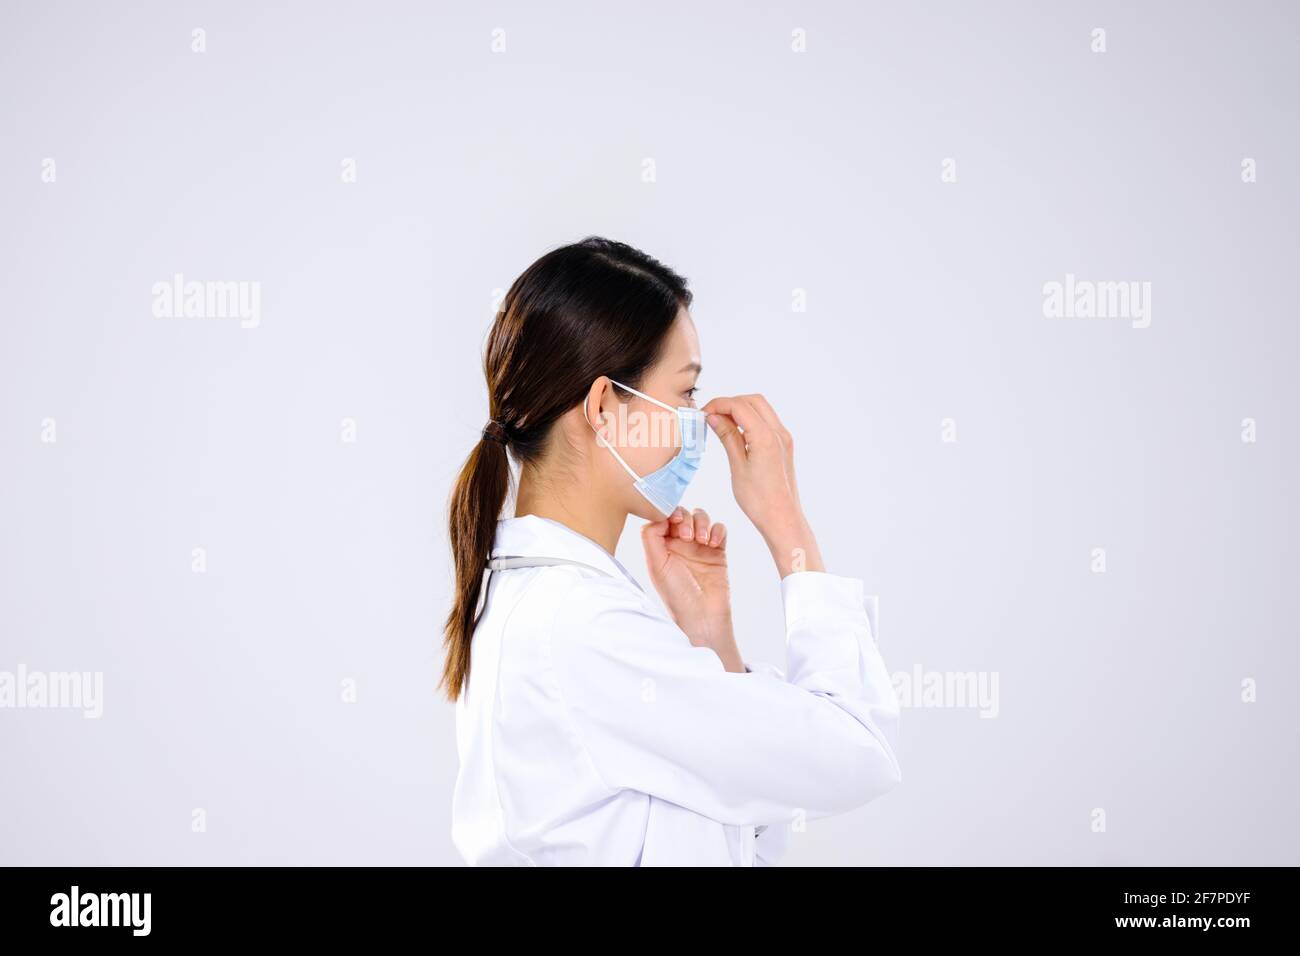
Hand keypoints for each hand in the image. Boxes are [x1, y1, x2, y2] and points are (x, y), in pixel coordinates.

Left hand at [641, 506, 743, 671]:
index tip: (673, 521)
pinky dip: (717, 531)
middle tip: (687, 536)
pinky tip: (713, 544)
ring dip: (702, 523)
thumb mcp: (656, 565)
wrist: (703, 616)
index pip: (663, 517)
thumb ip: (651, 537)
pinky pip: (720, 529)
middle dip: (686, 519)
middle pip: (683, 513)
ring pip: (702, 517)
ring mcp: (699, 546)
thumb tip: (657, 514)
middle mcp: (679, 544)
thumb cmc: (676, 595)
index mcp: (661, 546)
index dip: (668, 512)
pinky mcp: (718, 551)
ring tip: (701, 541)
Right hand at [700, 393, 824, 577]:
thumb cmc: (759, 500)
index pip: (739, 406)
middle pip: (753, 400)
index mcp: (766, 437)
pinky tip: (736, 433)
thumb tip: (714, 417)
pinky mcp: (784, 445)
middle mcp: (778, 433)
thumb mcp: (737, 467)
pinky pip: (767, 421)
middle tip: (711, 415)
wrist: (782, 518)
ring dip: (740, 409)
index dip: (718, 404)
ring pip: (761, 408)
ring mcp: (784, 438)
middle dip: (730, 402)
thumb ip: (727, 437)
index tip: (703, 413)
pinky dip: (750, 419)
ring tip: (721, 423)